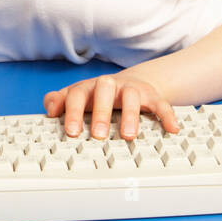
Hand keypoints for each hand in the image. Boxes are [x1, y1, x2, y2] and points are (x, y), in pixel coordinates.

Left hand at [43, 74, 178, 140]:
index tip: (71, 132)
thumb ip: (59, 101)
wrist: (129, 84)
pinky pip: (162, 104)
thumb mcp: (77, 97)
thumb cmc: (98, 97)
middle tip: (98, 135)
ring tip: (128, 136)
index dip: (72, 112)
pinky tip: (172, 129)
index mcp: (89, 87)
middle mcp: (110, 85)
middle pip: (104, 90)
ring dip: (130, 115)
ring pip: (131, 96)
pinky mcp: (152, 96)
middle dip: (101, 112)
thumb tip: (49, 109)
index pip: (77, 94)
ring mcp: (132, 89)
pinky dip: (167, 116)